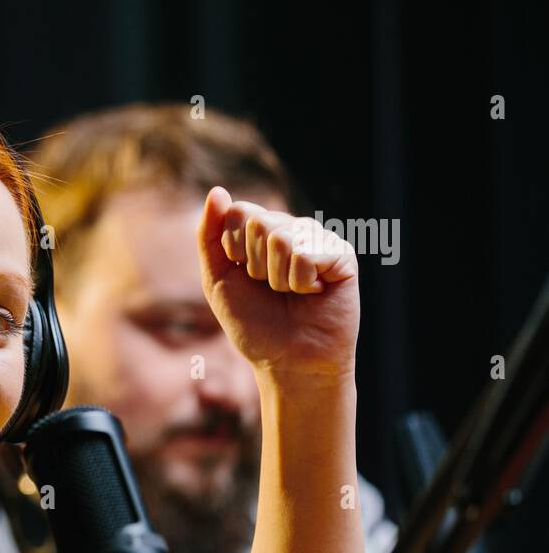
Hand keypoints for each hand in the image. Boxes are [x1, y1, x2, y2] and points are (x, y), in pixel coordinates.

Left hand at [197, 186, 359, 384]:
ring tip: (292, 293)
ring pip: (281, 237)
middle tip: (271, 289)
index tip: (243, 275)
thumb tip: (217, 191)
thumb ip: (210, 236)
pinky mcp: (342, 254)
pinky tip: (313, 293)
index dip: (233, 248)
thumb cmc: (254, 324)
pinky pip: (307, 252)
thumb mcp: (217, 279)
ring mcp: (317, 240)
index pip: (236, 211)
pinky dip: (301, 280)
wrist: (286, 361)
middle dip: (255, 265)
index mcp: (261, 232)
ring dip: (278, 277)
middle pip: (257, 221)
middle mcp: (291, 230)